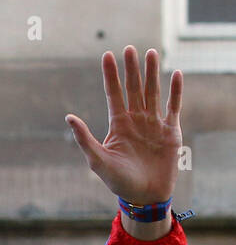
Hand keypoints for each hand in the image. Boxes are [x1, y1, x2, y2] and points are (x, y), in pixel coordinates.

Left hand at [66, 46, 182, 207]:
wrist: (144, 196)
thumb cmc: (118, 181)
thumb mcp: (98, 160)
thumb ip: (84, 138)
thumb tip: (68, 117)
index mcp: (118, 125)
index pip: (113, 94)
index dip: (110, 75)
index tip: (107, 55)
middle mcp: (135, 120)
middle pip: (133, 89)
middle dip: (131, 69)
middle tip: (129, 48)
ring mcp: (153, 124)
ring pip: (152, 92)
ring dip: (152, 73)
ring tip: (151, 53)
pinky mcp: (170, 130)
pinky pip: (174, 106)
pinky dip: (175, 91)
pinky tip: (176, 74)